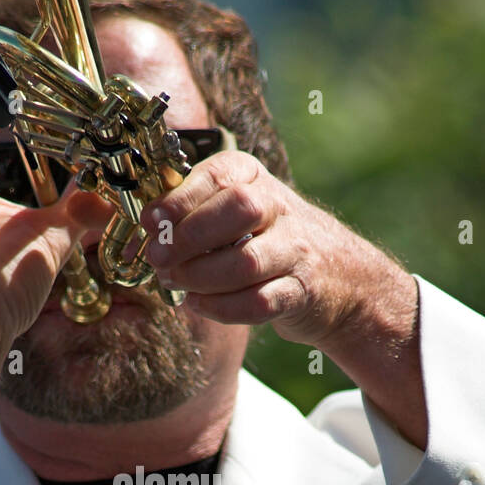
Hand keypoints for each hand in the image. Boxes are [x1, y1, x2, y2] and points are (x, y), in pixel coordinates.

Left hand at [140, 151, 415, 349]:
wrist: (342, 279)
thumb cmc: (266, 241)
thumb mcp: (234, 211)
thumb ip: (192, 213)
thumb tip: (141, 232)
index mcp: (255, 178)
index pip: (218, 176)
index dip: (180, 200)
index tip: (150, 223)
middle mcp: (280, 208)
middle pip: (239, 211)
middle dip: (190, 237)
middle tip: (158, 259)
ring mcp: (297, 250)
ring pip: (247, 262)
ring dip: (202, 278)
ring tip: (176, 284)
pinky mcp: (303, 292)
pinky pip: (260, 303)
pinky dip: (222, 308)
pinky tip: (197, 305)